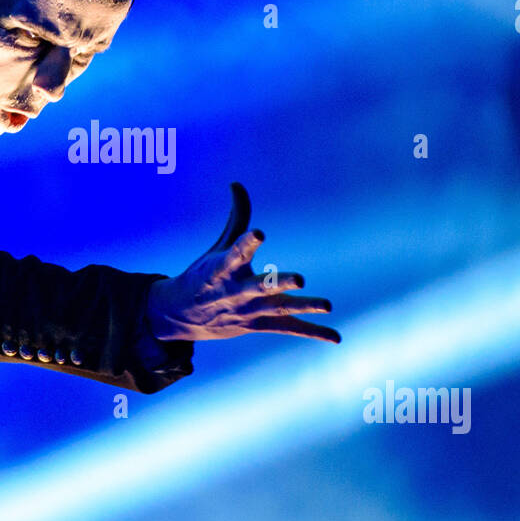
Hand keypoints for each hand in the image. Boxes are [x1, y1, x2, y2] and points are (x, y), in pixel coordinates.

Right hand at [145, 182, 339, 344]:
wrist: (183, 315)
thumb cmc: (203, 274)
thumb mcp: (217, 247)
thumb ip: (236, 217)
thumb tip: (237, 183)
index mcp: (223, 269)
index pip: (235, 254)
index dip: (247, 243)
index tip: (258, 233)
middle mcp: (237, 291)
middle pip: (261, 288)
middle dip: (279, 283)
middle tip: (300, 278)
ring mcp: (249, 311)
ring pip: (279, 309)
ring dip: (303, 307)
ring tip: (328, 304)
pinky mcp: (259, 325)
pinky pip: (288, 329)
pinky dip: (312, 332)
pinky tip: (336, 337)